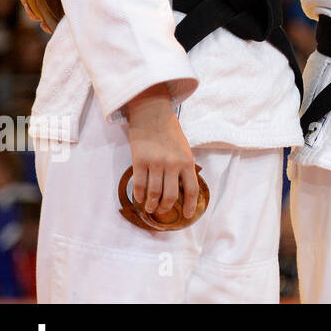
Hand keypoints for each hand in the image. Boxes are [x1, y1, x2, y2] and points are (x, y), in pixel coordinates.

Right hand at [124, 85, 199, 219]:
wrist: (153, 114)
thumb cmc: (170, 133)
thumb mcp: (184, 149)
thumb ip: (183, 167)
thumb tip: (182, 190)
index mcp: (187, 161)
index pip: (192, 189)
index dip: (191, 206)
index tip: (188, 215)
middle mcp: (172, 164)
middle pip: (171, 196)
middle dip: (166, 208)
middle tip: (162, 211)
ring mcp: (155, 163)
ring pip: (153, 193)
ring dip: (151, 205)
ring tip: (149, 208)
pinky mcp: (139, 161)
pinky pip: (139, 185)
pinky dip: (138, 195)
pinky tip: (139, 199)